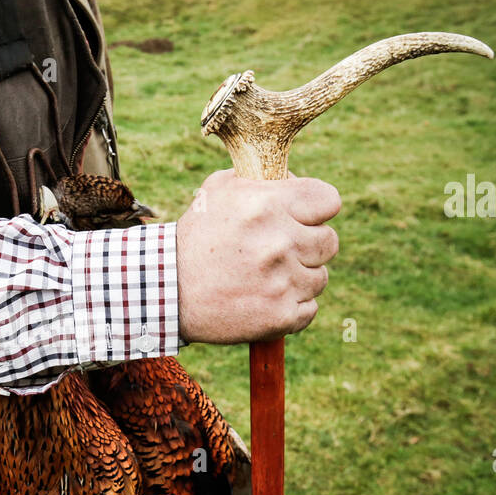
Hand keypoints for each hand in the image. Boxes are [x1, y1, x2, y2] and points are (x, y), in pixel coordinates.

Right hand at [175, 170, 339, 343]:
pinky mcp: (280, 315)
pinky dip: (290, 308)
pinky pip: (309, 309)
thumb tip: (295, 180)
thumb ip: (261, 179)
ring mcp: (282, 281)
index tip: (303, 218)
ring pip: (320, 277)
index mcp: (268, 204)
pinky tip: (264, 300)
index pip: (329, 200)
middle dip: (307, 245)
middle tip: (279, 252)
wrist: (166, 292)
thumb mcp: (218, 191)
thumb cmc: (195, 238)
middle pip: (329, 241)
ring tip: (265, 279)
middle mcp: (279, 241)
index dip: (317, 209)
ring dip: (299, 278)